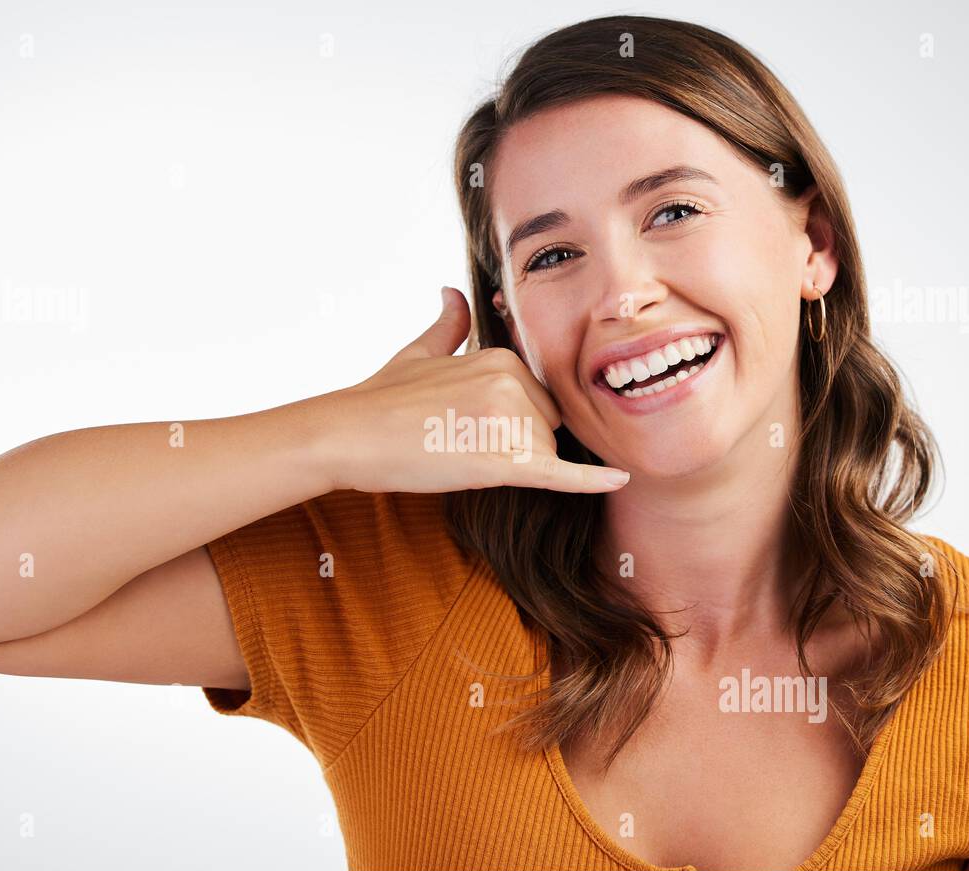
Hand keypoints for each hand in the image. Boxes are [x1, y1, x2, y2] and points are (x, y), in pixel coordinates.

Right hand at [323, 286, 629, 494]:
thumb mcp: (419, 352)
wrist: (349, 434)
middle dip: (517, 440)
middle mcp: (513, 382)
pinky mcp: (504, 461)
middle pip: (546, 423)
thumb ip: (448, 324)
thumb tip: (453, 293)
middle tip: (460, 443)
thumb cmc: (379, 398)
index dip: (514, 418)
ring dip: (513, 464)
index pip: (537, 394)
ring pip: (543, 452)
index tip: (479, 426)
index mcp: (500, 356)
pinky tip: (619, 479)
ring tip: (458, 455)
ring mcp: (510, 420)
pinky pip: (561, 473)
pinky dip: (591, 479)